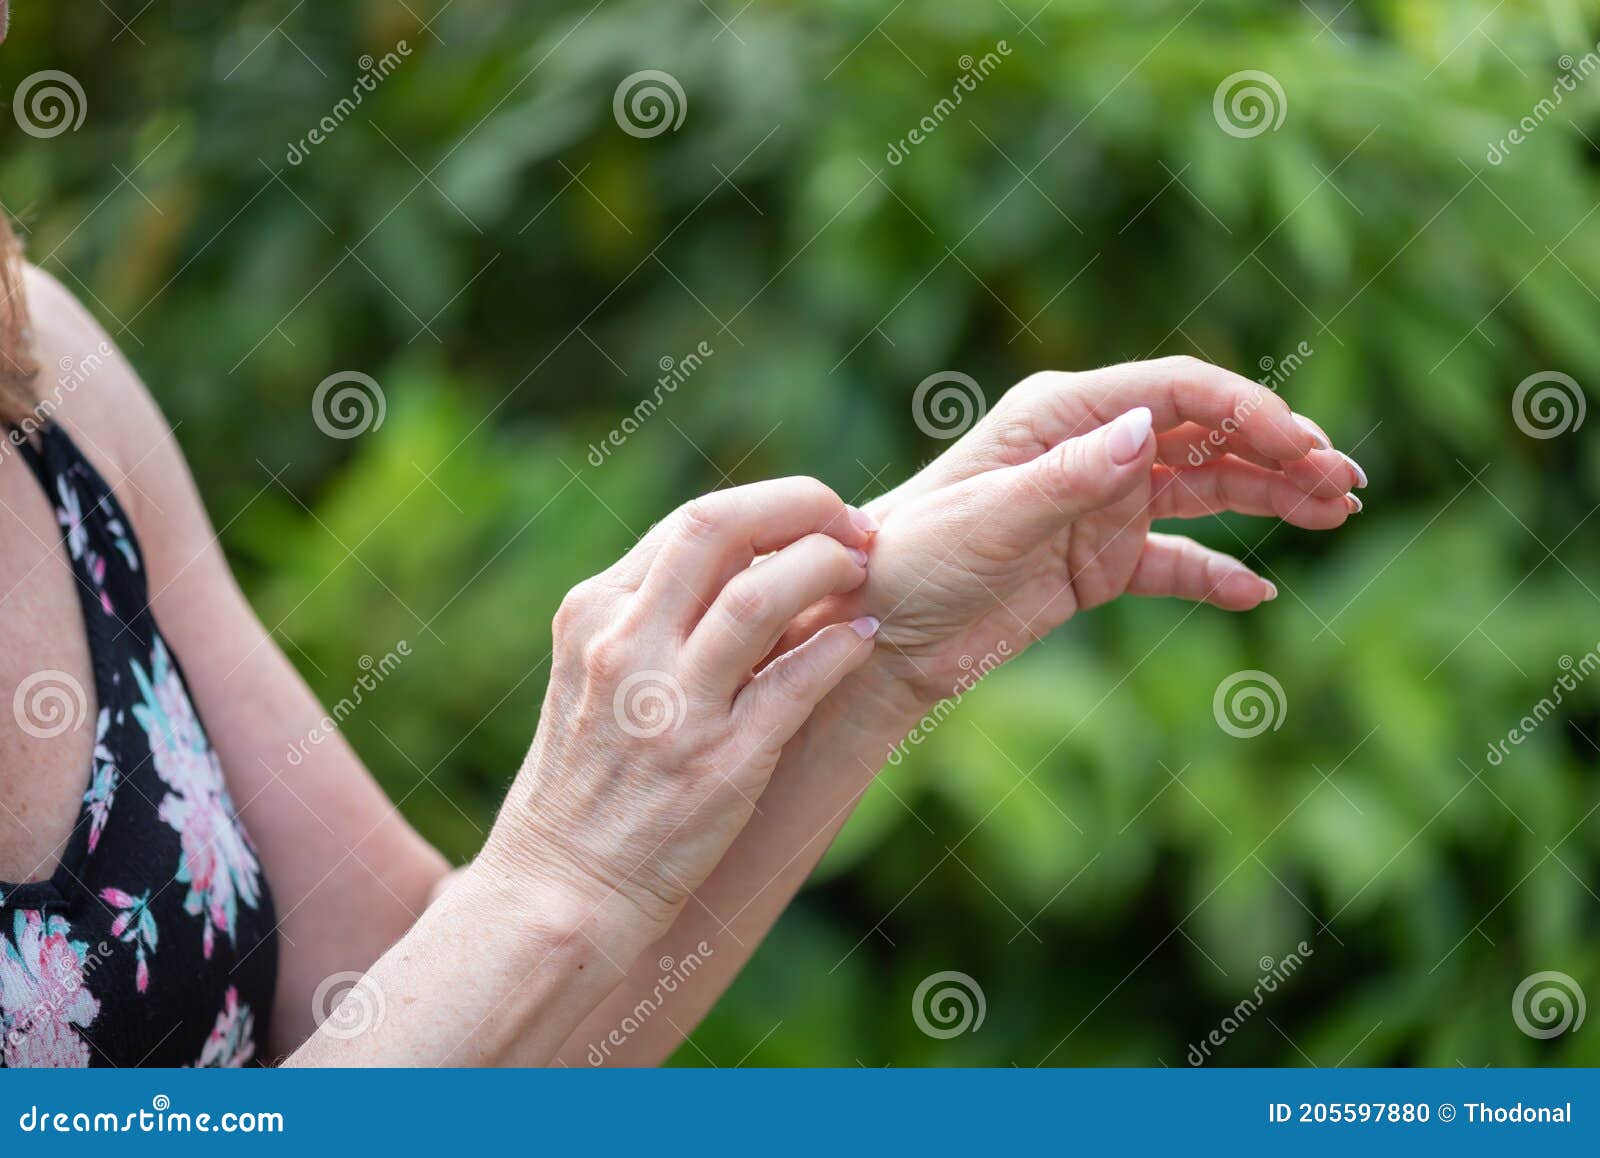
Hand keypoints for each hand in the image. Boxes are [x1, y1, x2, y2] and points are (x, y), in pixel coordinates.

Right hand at [479, 478, 879, 943]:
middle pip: (720, 528)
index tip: (814, 517)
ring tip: (864, 572)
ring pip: (760, 596)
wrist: (558, 894)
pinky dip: (841, 646)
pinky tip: (862, 637)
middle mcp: (624, 648)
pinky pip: (796, 682)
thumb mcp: (592, 677)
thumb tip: (741, 570)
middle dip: (802, 507)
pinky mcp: (717, 766)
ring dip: (828, 568)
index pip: (693, 522)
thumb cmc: (585, 786)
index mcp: (593, 615)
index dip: (771, 506)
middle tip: (853, 526)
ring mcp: (669, 707)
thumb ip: (649, 618)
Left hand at [802, 356, 1364, 705]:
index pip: (1177, 393)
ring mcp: (1096, 508)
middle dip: (1279, 452)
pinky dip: (1215, 573)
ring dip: (1268, 498)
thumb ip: (1069, 478)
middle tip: (1346, 482)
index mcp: (1061, 416)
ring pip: (1202, 491)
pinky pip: (1170, 562)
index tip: (1308, 449)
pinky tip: (1258, 591)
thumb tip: (1144, 430)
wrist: (874, 630)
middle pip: (1205, 436)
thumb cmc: (913, 559)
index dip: (1250, 412)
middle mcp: (1087, 451)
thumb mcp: (989, 519)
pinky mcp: (1094, 565)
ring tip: (1334, 514)